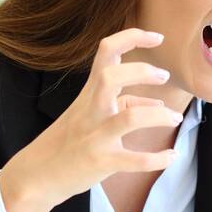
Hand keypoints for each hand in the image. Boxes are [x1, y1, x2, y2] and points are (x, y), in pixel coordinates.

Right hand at [0, 28, 184, 211]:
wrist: (37, 175)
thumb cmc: (68, 141)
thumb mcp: (91, 115)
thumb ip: (125, 105)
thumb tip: (158, 105)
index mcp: (90, 93)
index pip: (107, 51)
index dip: (133, 37)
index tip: (157, 36)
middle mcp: (91, 110)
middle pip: (112, 77)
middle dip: (142, 71)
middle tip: (163, 76)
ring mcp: (96, 136)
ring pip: (129, 118)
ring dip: (159, 116)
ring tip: (175, 118)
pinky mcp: (101, 163)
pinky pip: (135, 160)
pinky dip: (158, 159)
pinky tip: (171, 156)